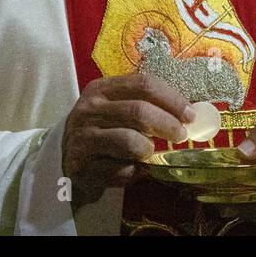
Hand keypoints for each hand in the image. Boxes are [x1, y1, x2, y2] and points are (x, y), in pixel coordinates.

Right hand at [62, 73, 193, 207]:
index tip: (190, 114)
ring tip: (150, 154)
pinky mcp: (82, 166)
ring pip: (129, 141)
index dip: (171, 99)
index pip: (142, 84)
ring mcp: (83, 138)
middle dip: (167, 124)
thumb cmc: (101, 130)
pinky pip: (120, 170)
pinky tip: (133, 170)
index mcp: (101, 88)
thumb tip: (189, 113)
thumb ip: (145, 105)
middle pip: (138, 111)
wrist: (65, 160)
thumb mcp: (116, 109)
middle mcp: (89, 109)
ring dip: (148, 150)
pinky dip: (134, 172)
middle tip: (181, 135)